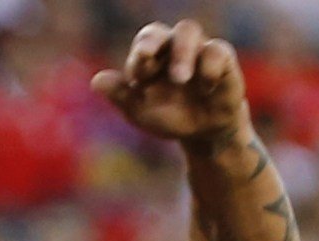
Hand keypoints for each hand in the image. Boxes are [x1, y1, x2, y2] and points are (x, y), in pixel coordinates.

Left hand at [94, 19, 249, 146]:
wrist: (203, 132)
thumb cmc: (169, 115)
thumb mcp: (141, 111)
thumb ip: (121, 95)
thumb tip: (96, 82)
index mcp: (152, 55)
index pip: (143, 43)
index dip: (139, 55)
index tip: (135, 77)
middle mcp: (172, 46)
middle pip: (160, 31)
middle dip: (152, 43)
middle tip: (145, 57)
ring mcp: (198, 49)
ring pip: (188, 30)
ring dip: (181, 53)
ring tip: (180, 79)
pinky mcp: (222, 59)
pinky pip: (216, 51)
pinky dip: (209, 69)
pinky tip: (205, 88)